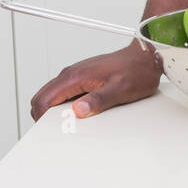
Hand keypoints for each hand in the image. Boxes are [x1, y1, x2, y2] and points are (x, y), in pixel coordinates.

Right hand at [29, 40, 162, 121]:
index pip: (44, 98)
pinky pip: (65, 93)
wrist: (145, 57)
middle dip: (44, 115)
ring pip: (53, 95)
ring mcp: (76, 75)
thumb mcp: (119, 90)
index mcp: (76, 77)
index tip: (51, 129)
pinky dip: (65, 105)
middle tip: (59, 129)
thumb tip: (79, 110)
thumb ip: (98, 101)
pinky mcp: (83, 78)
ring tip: (72, 122)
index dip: (41, 117)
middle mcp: (72, 74)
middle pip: (43, 96)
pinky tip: (81, 112)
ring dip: (55, 110)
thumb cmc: (135, 71)